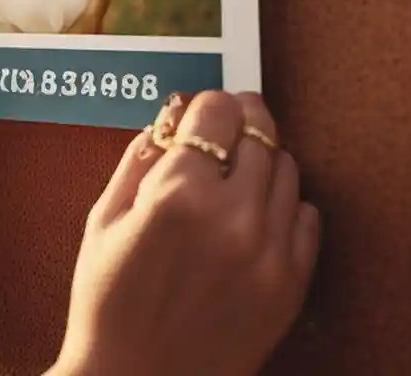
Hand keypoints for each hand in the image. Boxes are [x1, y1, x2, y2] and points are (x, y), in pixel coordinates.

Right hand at [51, 92, 319, 375]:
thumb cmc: (107, 304)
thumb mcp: (104, 220)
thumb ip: (139, 157)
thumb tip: (172, 114)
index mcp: (178, 195)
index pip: (218, 110)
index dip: (206, 106)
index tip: (201, 115)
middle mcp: (232, 217)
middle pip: (260, 131)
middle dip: (240, 121)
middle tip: (226, 130)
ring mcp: (269, 252)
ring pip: (288, 168)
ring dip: (262, 164)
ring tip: (234, 182)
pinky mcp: (291, 285)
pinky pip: (307, 216)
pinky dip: (283, 208)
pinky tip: (254, 220)